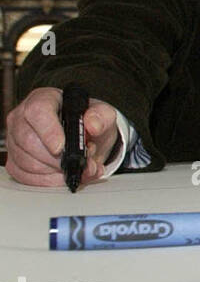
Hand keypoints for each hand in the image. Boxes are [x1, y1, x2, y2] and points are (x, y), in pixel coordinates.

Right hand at [5, 86, 119, 186]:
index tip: (61, 148)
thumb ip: (102, 117)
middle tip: (82, 161)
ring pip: (27, 162)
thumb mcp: (103, 115)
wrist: (86, 138)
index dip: (49, 131)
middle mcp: (23, 117)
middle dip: (59, 158)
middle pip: (29, 141)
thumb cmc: (89, 122)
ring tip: (79, 168)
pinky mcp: (14, 161)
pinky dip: (48, 181)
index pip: (38, 111)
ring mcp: (15, 140)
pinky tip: (65, 176)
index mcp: (44, 99)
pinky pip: (25, 177)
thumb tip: (92, 125)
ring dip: (56, 172)